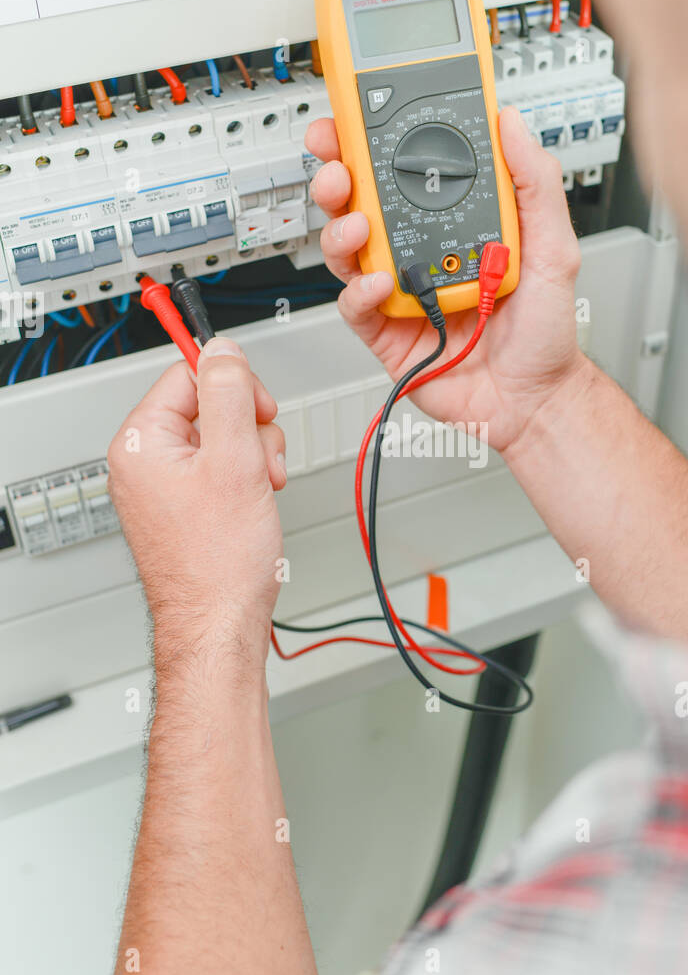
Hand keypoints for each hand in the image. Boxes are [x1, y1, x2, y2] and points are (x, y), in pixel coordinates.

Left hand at [107, 339, 286, 655]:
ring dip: (252, 458)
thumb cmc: (219, 562)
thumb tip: (222, 350)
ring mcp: (161, 487)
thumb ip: (229, 393)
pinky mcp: (181, 507)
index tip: (257, 414)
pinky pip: (218, 470)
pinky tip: (251, 506)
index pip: (189, 374)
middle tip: (258, 465)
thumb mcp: (235, 459)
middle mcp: (143, 462)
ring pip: (221, 438)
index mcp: (141, 442)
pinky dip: (244, 481)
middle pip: (208, 404)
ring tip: (257, 492)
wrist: (219, 625)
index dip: (234, 390)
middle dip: (249, 429)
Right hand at [305, 106, 582, 454]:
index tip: (359, 113)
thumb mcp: (555, 247)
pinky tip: (381, 283)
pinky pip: (355, 305)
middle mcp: (422, 250)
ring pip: (348, 248)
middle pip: (363, 201)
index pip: (409, 169)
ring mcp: (401, 289)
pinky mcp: (386, 331)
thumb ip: (535, 183)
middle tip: (338, 165)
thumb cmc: (546, 332)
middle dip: (339, 175)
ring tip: (359, 226)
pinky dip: (360, 290)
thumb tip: (512, 125)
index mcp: (457, 221)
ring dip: (342, 229)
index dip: (377, 140)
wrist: (535, 401)